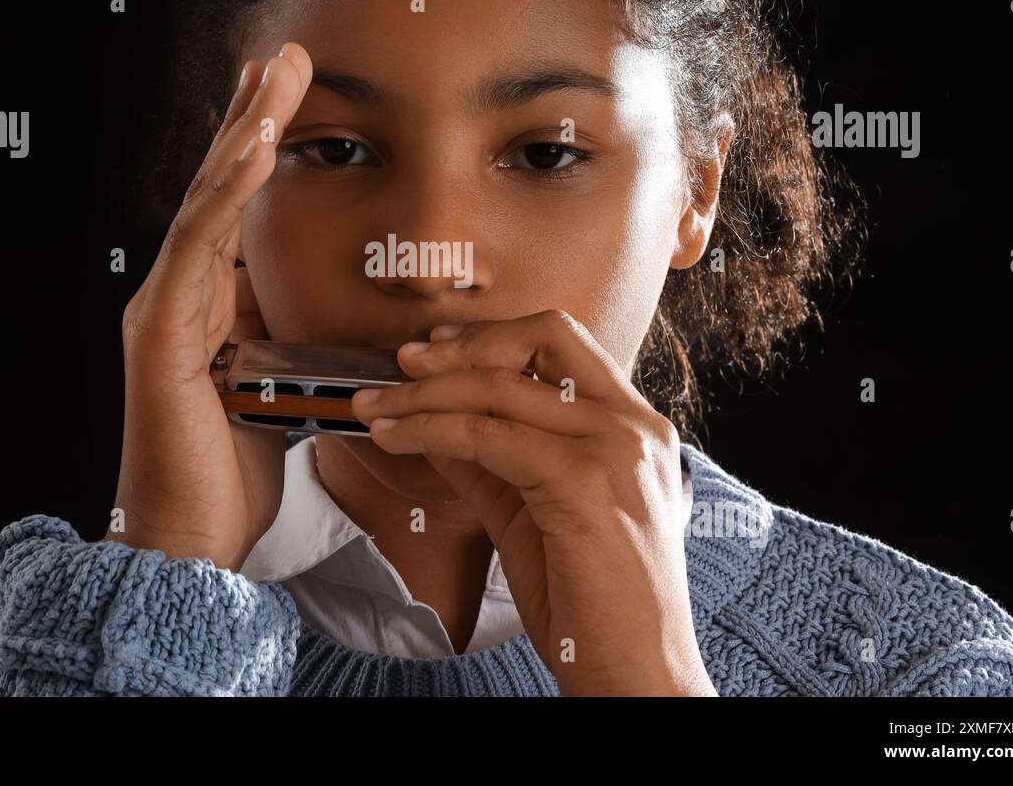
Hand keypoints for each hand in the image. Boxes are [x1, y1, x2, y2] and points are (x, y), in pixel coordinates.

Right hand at [106, 42, 313, 570]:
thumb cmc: (233, 473)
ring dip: (241, 137)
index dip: (262, 149)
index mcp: (210, 306)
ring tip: (271, 77)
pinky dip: (224, 196)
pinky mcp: (161, 334)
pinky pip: (196, 250)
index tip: (292, 96)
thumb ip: (292, 345)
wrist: (192, 540)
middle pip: (219, 190)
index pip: (238, 210)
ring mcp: (165, 310)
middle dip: (251, 119)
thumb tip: (331, 319)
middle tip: (283, 58)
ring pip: (205, 204)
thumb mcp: (284, 390)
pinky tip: (251, 150)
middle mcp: (181, 296)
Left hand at [350, 310, 716, 695]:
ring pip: (502, 387)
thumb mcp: (533, 517)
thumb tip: (434, 421)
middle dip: (462, 345)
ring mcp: (617, 450)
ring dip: (424, 392)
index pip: (564, 343)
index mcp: (636, 429)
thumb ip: (490, 463)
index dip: (493, 336)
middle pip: (542, 339)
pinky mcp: (586, 484)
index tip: (436, 349)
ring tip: (376, 406)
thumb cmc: (591, 609)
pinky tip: (396, 438)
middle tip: (402, 364)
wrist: (635, 677)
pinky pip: (487, 436)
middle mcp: (636, 428)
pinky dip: (431, 429)